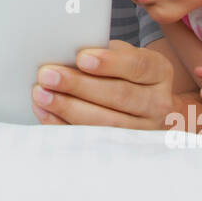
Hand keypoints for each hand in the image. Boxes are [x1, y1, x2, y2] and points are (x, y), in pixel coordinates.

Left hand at [31, 39, 177, 128]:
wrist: (147, 110)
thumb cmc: (125, 75)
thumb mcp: (123, 57)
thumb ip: (103, 52)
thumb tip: (65, 51)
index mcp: (159, 72)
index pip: (138, 66)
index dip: (110, 63)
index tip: (81, 58)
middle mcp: (158, 104)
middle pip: (120, 96)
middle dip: (79, 86)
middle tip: (48, 75)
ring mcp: (144, 131)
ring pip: (106, 123)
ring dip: (68, 107)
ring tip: (41, 94)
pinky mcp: (124, 149)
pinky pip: (92, 140)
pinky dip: (64, 125)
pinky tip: (45, 112)